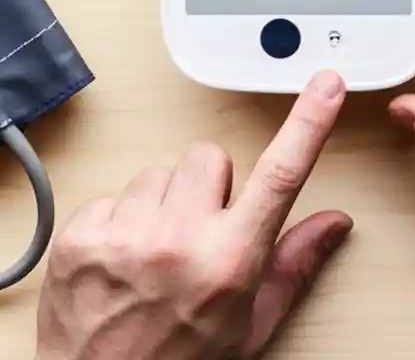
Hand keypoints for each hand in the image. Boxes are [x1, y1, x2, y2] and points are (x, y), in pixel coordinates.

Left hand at [35, 71, 351, 359]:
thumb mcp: (250, 328)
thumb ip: (293, 266)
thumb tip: (333, 223)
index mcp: (230, 262)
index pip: (281, 175)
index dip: (309, 123)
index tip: (327, 85)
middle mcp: (179, 240)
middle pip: (209, 158)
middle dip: (210, 186)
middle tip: (201, 232)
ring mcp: (125, 234)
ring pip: (158, 173)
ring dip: (162, 204)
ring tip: (156, 254)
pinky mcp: (81, 235)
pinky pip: (112, 195)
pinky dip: (119, 222)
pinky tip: (123, 260)